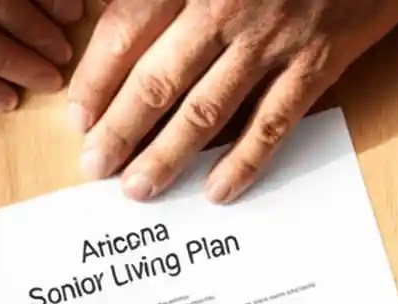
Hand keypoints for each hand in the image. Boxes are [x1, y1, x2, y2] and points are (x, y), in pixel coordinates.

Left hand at [67, 0, 397, 202]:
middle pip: (158, 79)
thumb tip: (129, 21)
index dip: (98, 78)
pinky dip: (243, 162)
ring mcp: (274, 39)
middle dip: (121, 130)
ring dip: (167, 155)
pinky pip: (272, 122)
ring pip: (206, 109)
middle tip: (95, 167)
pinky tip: (217, 190)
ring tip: (139, 187)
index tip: (79, 116)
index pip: (127, 28)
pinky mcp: (319, 63)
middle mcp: (228, 4)